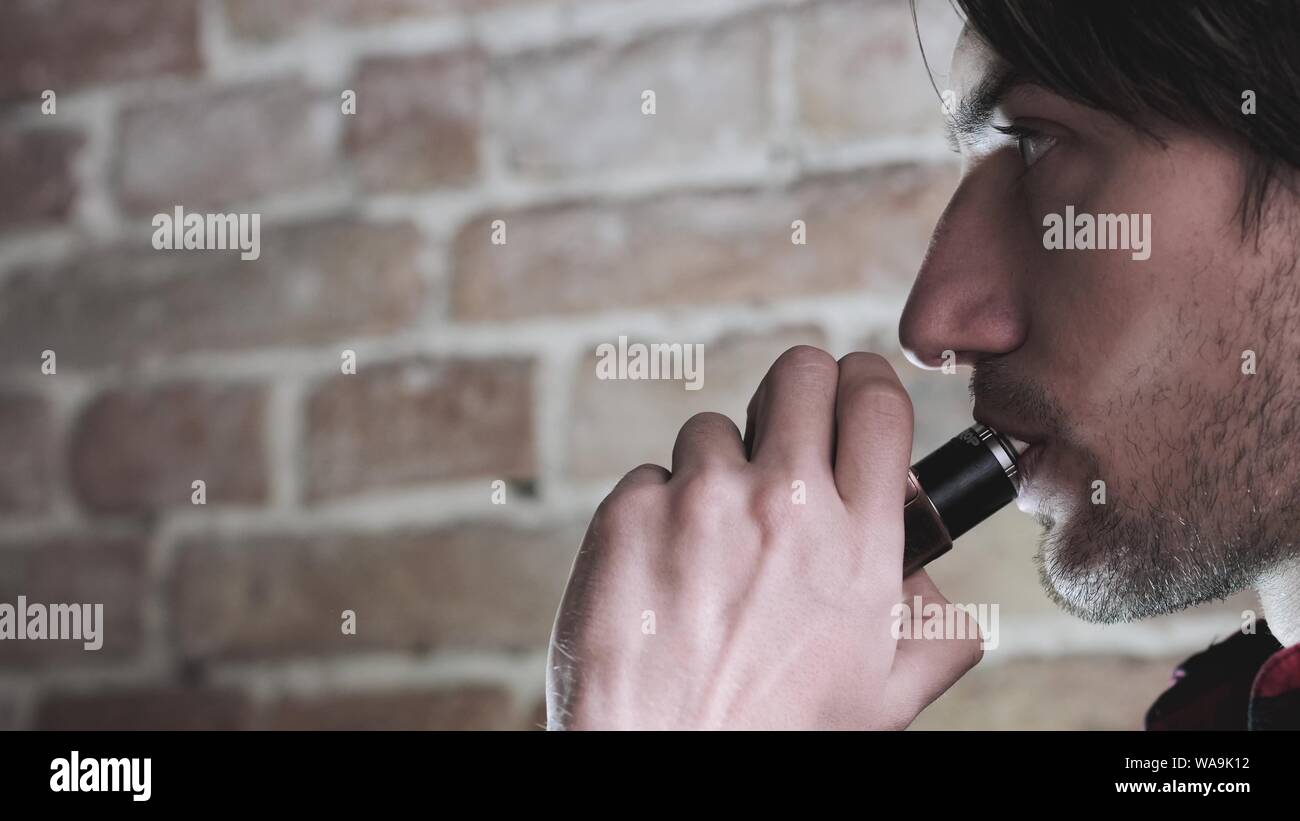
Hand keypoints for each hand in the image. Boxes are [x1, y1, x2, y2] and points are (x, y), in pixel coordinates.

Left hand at [546, 346, 982, 728]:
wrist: (660, 765)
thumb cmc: (774, 734)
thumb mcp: (887, 695)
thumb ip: (937, 624)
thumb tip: (929, 569)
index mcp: (858, 543)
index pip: (878, 402)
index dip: (866, 385)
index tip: (852, 396)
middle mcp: (784, 505)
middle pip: (800, 373)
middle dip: (798, 394)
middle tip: (784, 439)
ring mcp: (700, 501)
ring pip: (713, 430)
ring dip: (717, 472)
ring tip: (710, 549)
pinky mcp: (629, 511)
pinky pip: (650, 477)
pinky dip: (656, 513)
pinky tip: (660, 574)